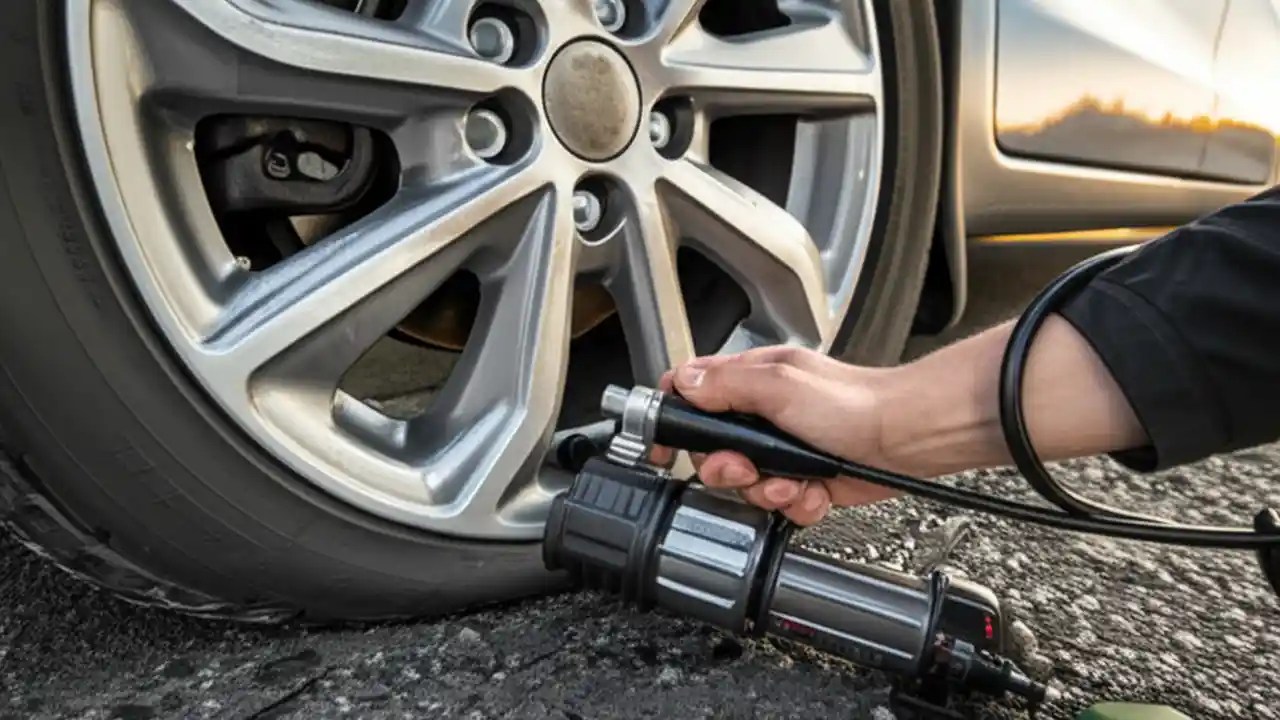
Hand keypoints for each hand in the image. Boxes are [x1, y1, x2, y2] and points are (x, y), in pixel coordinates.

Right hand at [657, 346, 904, 526]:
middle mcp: (765, 414)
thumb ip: (726, 384)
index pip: (694, 392)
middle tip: (744, 467)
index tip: (665, 443)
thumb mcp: (779, 384)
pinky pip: (780, 502)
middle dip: (726, 467)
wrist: (905, 439)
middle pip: (714, 450)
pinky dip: (796, 503)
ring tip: (789, 481)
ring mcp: (785, 448)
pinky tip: (812, 491)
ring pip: (746, 483)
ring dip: (765, 488)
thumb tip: (683, 382)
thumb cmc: (855, 403)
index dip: (674, 417)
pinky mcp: (806, 479)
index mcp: (753, 380)